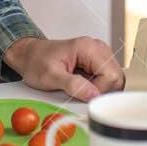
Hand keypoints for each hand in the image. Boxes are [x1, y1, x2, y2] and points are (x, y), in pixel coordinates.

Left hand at [3, 36, 124, 102]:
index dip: (101, 91)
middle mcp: (97, 49)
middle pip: (116, 77)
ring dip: (101, 90)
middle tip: (84, 96)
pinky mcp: (97, 63)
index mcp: (88, 48)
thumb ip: (73, 85)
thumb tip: (93, 95)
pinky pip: (107, 79)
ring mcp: (99, 55)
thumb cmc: (37, 61)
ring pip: (114, 79)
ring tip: (82, 91)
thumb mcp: (50, 76)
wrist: (29, 55)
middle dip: (103, 92)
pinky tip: (84, 88)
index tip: (86, 97)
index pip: (111, 75)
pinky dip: (98, 88)